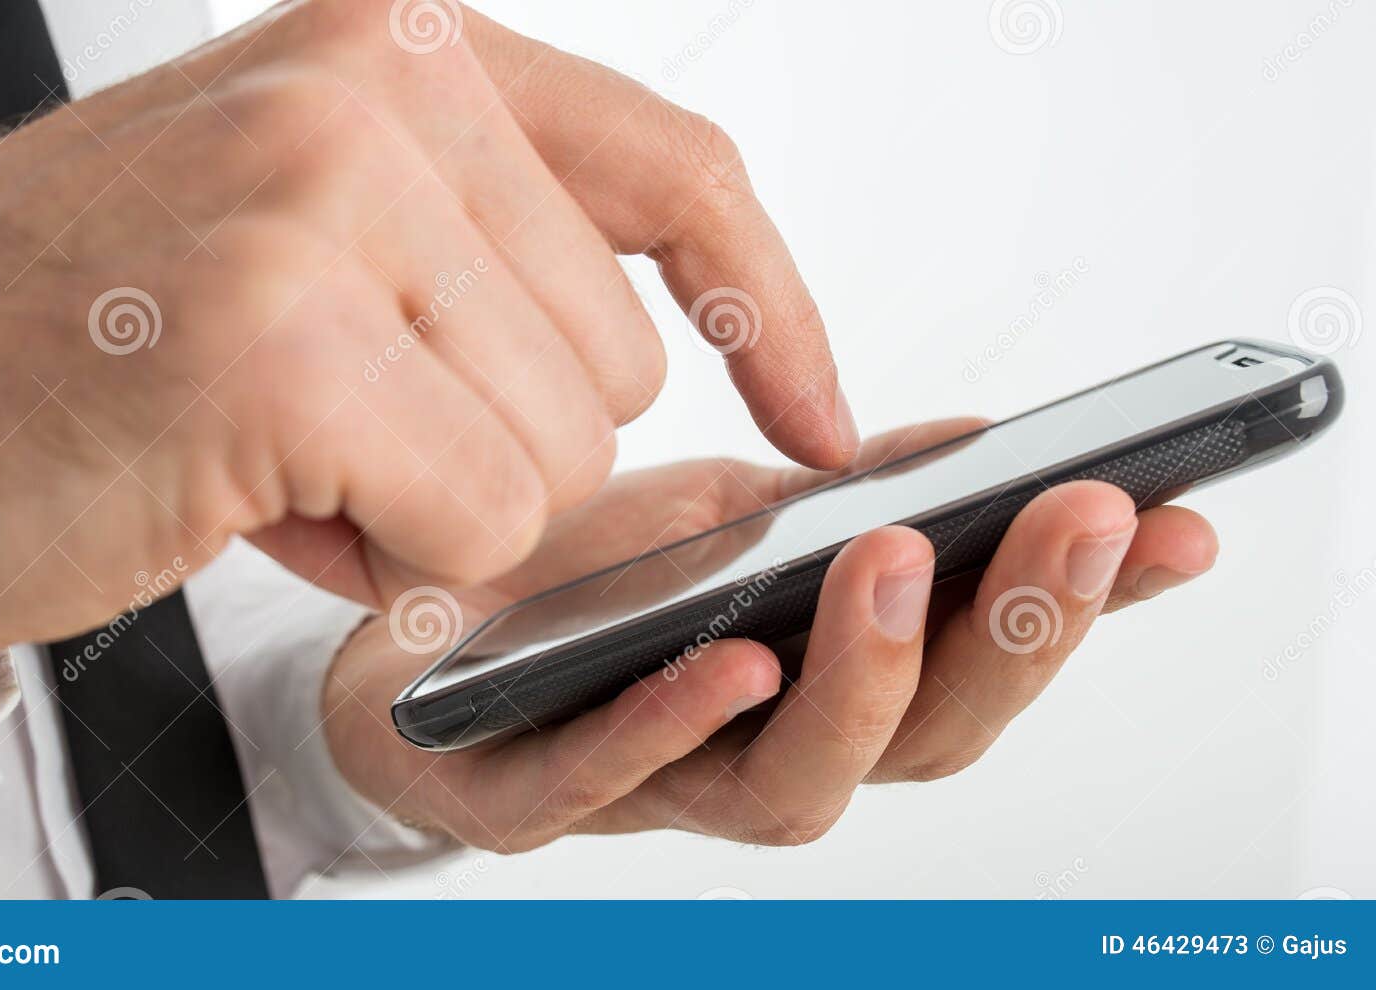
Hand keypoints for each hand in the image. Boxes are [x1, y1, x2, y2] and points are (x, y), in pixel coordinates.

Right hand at [0, 1, 851, 665]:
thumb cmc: (83, 337)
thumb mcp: (307, 231)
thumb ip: (486, 257)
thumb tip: (674, 364)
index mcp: (398, 43)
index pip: (676, 175)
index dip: (772, 307)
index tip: (821, 408)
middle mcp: (373, 83)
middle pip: (616, 364)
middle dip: (494, 449)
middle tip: (331, 430)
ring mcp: (325, 193)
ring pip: (559, 455)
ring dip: (429, 505)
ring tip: (275, 454)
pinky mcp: (280, 332)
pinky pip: (472, 519)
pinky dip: (379, 556)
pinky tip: (251, 497)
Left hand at [324, 419, 1218, 849]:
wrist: (411, 620)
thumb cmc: (588, 580)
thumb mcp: (733, 510)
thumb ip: (851, 492)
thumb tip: (980, 446)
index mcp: (828, 683)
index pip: (986, 661)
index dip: (1088, 608)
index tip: (1179, 528)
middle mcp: (765, 749)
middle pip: (926, 739)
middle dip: (1017, 631)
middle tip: (1081, 518)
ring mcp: (655, 785)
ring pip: (795, 787)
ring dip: (866, 679)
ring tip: (905, 567)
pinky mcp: (527, 794)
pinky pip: (603, 783)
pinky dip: (672, 727)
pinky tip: (733, 661)